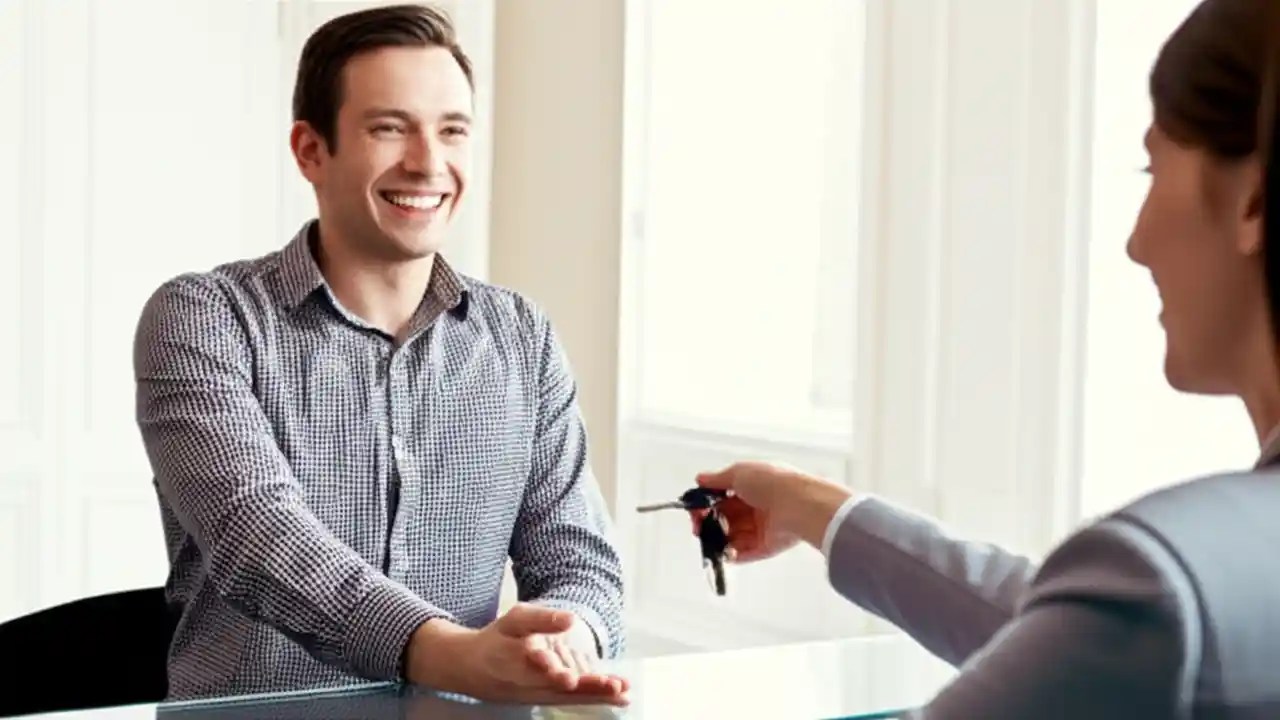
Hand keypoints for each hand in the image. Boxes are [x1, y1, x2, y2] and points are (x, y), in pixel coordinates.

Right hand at [405, 603, 629, 705]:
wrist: (471, 669)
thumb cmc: (496, 639)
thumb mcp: (514, 620)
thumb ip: (542, 619)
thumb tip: (571, 619)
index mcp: (512, 658)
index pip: (533, 665)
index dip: (551, 671)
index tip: (569, 677)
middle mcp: (524, 682)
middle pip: (555, 687)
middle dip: (584, 688)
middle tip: (611, 686)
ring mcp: (533, 695)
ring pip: (566, 698)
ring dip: (596, 698)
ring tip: (623, 693)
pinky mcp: (542, 700)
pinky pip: (569, 702)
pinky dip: (594, 700)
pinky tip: (619, 697)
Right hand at [690, 460, 853, 561]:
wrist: (797, 504)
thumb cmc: (770, 483)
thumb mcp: (739, 473)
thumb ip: (717, 479)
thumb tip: (700, 479)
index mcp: (752, 487)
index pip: (723, 496)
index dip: (707, 502)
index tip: (695, 508)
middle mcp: (756, 507)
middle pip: (725, 517)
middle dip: (709, 522)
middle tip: (698, 525)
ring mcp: (761, 528)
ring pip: (732, 536)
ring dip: (718, 538)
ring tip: (708, 538)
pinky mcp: (766, 547)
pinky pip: (744, 553)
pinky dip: (731, 554)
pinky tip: (721, 552)